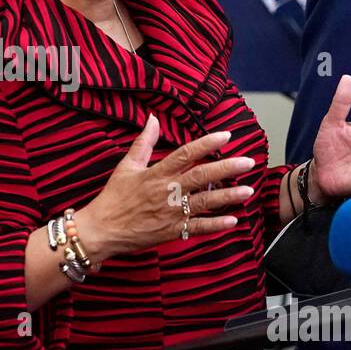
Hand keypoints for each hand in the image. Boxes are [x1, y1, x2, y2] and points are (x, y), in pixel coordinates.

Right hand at [76, 114, 255, 262]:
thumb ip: (143, 143)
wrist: (102, 230)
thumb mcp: (127, 166)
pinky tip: (232, 220)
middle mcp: (167, 191)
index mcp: (157, 173)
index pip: (185, 154)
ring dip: (227, 196)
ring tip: (248, 190)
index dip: (206, 144)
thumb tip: (152, 119)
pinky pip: (196, 228)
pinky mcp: (171, 231)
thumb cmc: (114, 197)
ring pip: (204, 201)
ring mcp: (170, 212)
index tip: (226, 136)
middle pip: (201, 176)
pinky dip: (215, 225)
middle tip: (248, 162)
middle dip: (226, 168)